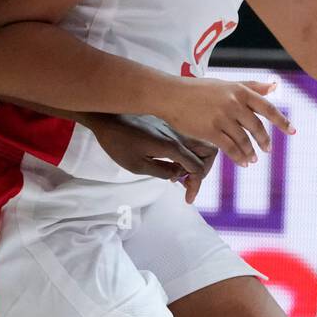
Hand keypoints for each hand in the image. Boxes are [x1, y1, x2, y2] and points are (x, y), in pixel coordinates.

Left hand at [85, 113, 217, 202]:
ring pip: (200, 143)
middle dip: (203, 170)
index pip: (197, 167)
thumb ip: (163, 171)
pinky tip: (173, 162)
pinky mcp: (168, 124)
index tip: (188, 198)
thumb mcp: (137, 165)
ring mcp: (174, 127)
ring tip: (181, 174)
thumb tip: (179, 174)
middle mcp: (178, 135)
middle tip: (189, 183)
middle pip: (208, 152)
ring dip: (196, 161)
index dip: (195, 185)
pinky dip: (187, 153)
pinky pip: (188, 139)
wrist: (107, 117)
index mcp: (172, 146)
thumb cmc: (118, 142)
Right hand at [156, 78, 294, 166]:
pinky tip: (242, 162)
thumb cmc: (199, 89)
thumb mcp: (227, 84)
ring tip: (252, 159)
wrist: (172, 96)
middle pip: (257, 126)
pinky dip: (239, 157)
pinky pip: (230, 148)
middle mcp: (233, 103)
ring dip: (250, 152)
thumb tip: (275, 86)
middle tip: (268, 150)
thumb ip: (251, 86)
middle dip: (264, 141)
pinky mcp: (211, 131)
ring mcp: (222, 118)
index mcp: (239, 91)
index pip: (267, 107)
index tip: (293, 131)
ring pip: (244, 140)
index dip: (281, 121)